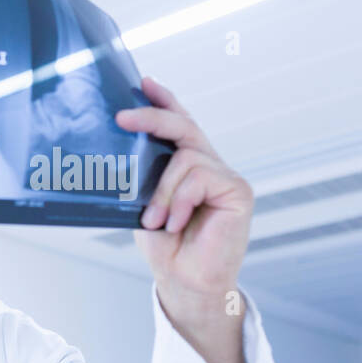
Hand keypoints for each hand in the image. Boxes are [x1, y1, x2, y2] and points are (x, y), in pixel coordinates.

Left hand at [115, 76, 253, 293]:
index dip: (165, 100)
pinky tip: (175, 223)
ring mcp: (227, 176)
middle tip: (122, 118)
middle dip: (153, 116)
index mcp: (190, 165)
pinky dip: (179, 200)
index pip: (180, 124)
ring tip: (155, 220)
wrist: (185, 280)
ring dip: (162, 190)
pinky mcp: (238, 190)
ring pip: (186, 157)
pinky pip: (199, 176)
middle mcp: (211, 165)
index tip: (144, 82)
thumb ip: (147, 173)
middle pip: (184, 126)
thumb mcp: (147, 201)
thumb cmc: (166, 245)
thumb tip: (123, 142)